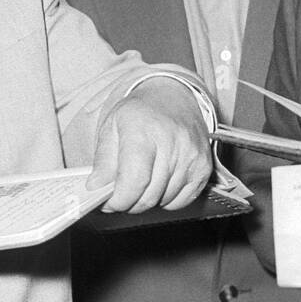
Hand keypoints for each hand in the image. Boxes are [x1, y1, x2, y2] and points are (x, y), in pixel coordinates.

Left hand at [87, 77, 211, 212]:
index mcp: (143, 131)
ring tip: (142, 180)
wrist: (174, 98)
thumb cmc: (140, 113)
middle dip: (130, 202)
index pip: (134, 181)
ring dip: (148, 199)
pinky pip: (182, 201)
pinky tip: (160, 181)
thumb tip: (96, 189)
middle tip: (121, 193)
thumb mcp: (111, 128)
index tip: (109, 202)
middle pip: (148, 196)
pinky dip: (167, 198)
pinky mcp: (204, 167)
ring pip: (163, 201)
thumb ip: (103, 161)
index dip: (119, 200)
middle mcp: (172, 143)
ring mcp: (192, 157)